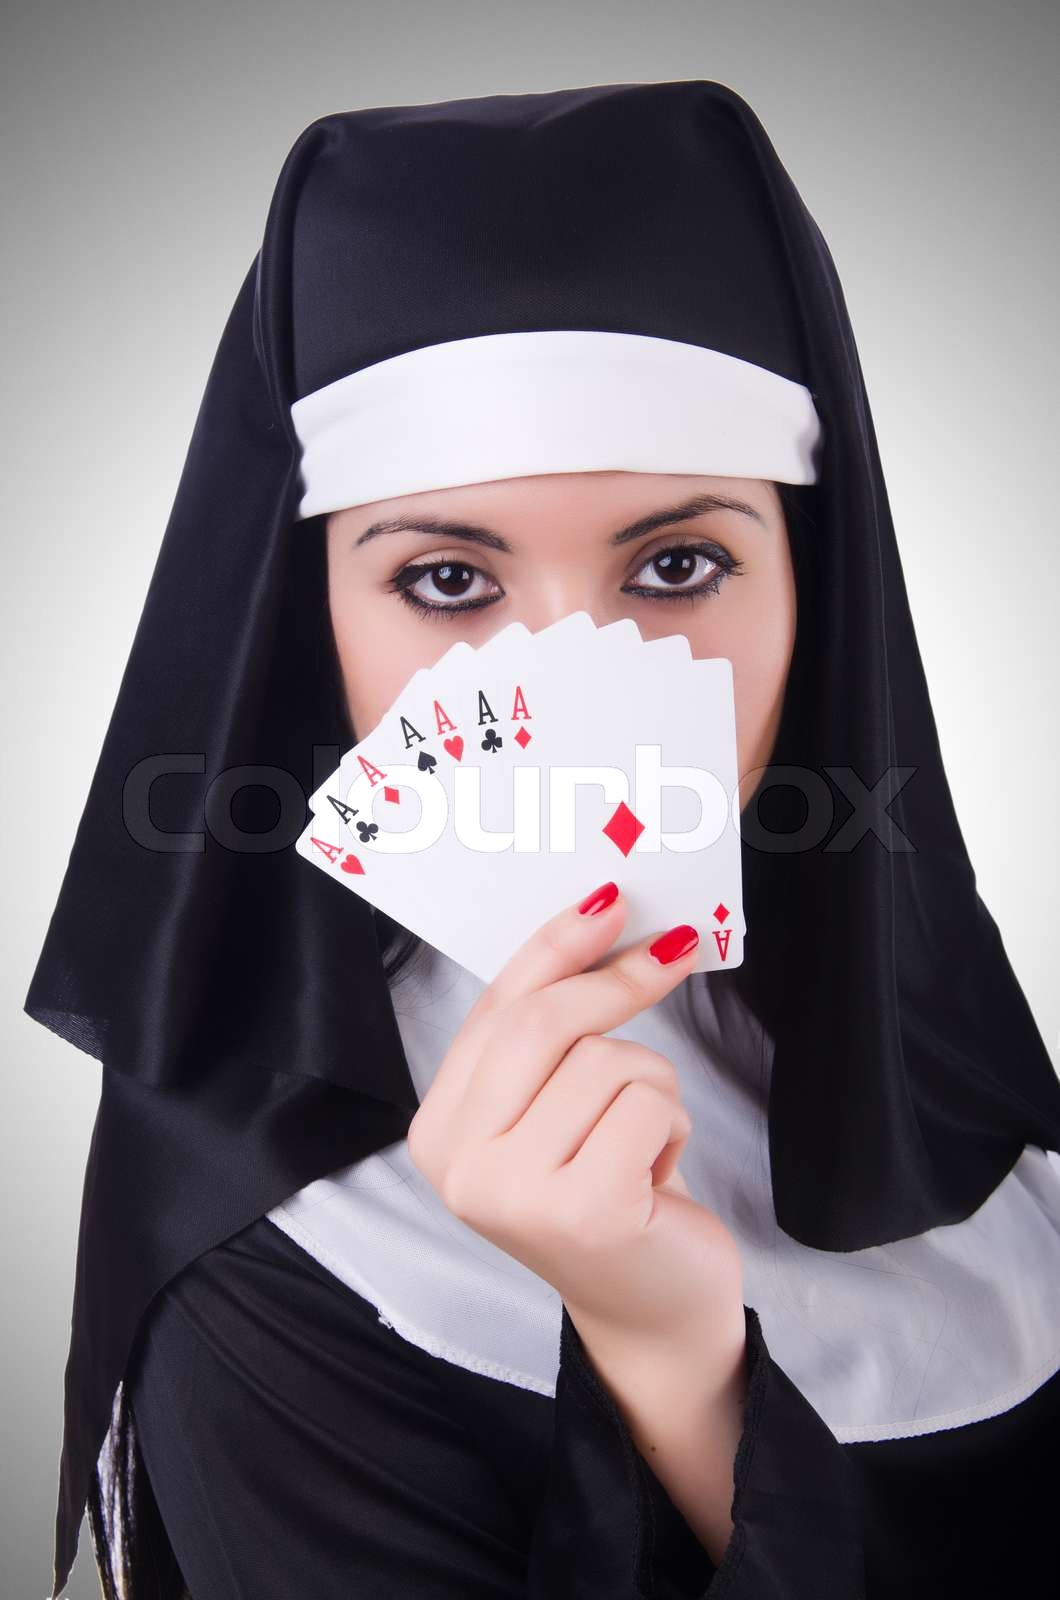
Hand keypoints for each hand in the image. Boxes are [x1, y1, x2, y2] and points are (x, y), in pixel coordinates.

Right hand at [406, 882, 744, 1356]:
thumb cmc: (610, 1187)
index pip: (496, 1010)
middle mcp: (459, 1165)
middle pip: (542, 1024)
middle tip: (676, 952)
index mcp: (439, 1129)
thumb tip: (600, 912)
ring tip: (640, 1142)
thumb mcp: (562, 1103)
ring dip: (651, 1088)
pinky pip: (648, 1105)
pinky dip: (672, 1126)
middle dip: (618, 982)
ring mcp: (513, 1194)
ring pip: (605, 1062)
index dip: (557, 946)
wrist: (652, 1309)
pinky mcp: (582, 1212)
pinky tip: (654, 1175)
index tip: (610, 901)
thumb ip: (554, 1024)